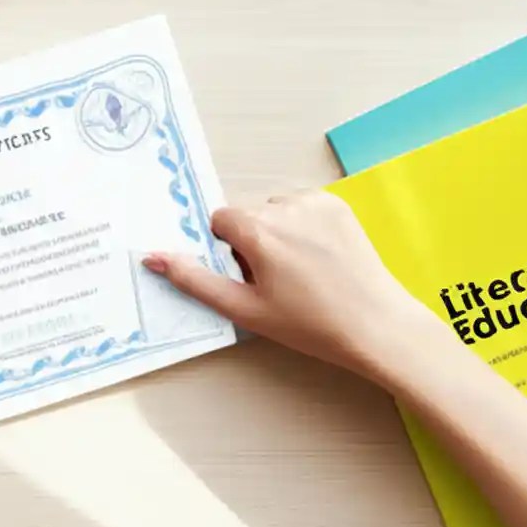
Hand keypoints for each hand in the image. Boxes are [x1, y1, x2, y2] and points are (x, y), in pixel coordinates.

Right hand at [143, 189, 440, 378]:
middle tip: (278, 281)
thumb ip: (194, 280)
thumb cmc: (309, 324)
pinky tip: (321, 258)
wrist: (374, 324)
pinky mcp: (339, 205)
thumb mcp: (245, 309)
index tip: (250, 277)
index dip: (230, 251)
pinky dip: (305, 226)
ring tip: (303, 272)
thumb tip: (152, 257)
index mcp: (258, 230)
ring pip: (277, 210)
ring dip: (279, 232)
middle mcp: (285, 206)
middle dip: (253, 241)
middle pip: (249, 215)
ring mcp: (316, 202)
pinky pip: (305, 207)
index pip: (220, 221)